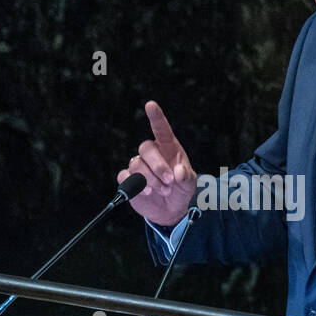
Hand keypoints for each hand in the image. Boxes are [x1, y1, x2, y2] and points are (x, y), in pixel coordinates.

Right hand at [117, 100, 197, 225]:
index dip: (156, 117)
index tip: (150, 105)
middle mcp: (152, 154)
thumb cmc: (182, 190)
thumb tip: (178, 172)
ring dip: (151, 180)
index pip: (161, 129)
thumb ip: (186, 177)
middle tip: (169, 181)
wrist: (172, 210)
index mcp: (169, 148)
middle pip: (146, 148)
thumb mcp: (190, 184)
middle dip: (158, 166)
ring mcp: (139, 166)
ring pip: (136, 164)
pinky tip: (147, 192)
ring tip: (164, 190)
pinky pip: (124, 176)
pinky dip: (135, 185)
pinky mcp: (129, 180)